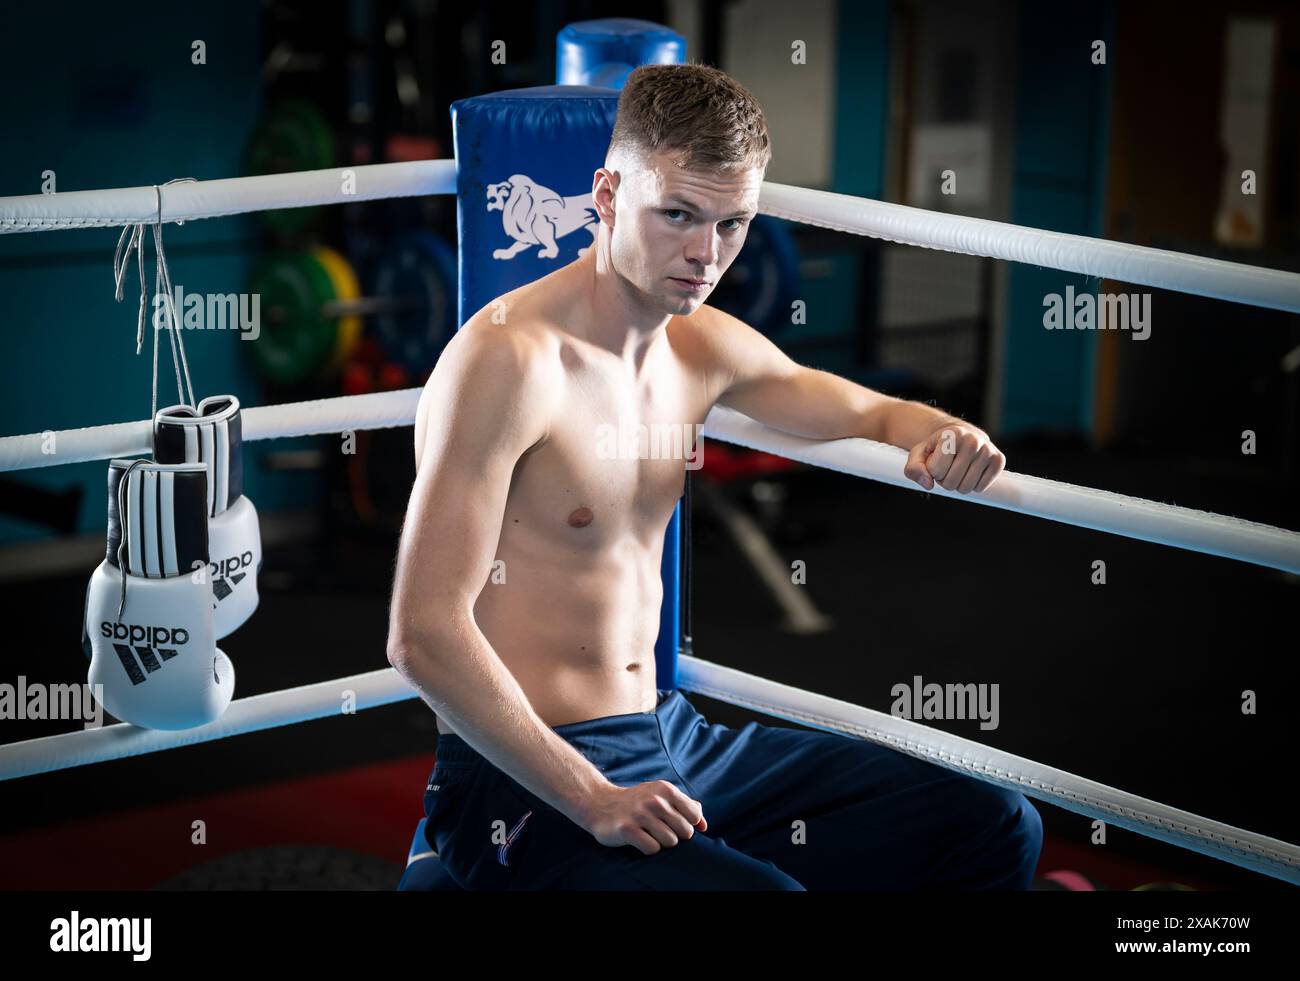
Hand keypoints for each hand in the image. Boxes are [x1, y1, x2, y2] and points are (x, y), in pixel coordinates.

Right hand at [580, 781, 707, 854]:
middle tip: (658, 830)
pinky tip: (638, 839)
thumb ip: (685, 806)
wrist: (600, 804)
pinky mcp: (627, 829)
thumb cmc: (637, 802)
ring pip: (670, 842)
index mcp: (666, 789)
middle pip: (685, 832)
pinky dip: (648, 848)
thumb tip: (703, 825)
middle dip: (675, 835)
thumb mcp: (661, 795)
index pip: (694, 816)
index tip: (673, 823)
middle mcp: (655, 800)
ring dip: (661, 843)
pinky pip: (652, 849)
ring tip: (648, 834)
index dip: (687, 824)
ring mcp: (640, 814)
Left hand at [904, 423, 1005, 492]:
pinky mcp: (999, 460)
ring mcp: (988, 449)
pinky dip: (973, 485)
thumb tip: (928, 484)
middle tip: (948, 466)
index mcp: (951, 435)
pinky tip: (971, 471)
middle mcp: (972, 440)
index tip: (937, 460)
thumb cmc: (937, 447)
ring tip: (958, 468)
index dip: (933, 471)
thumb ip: (914, 469)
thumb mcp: (918, 454)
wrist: (960, 436)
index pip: (936, 471)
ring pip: (966, 487)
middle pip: (951, 482)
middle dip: (945, 480)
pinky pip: (981, 488)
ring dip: (958, 484)